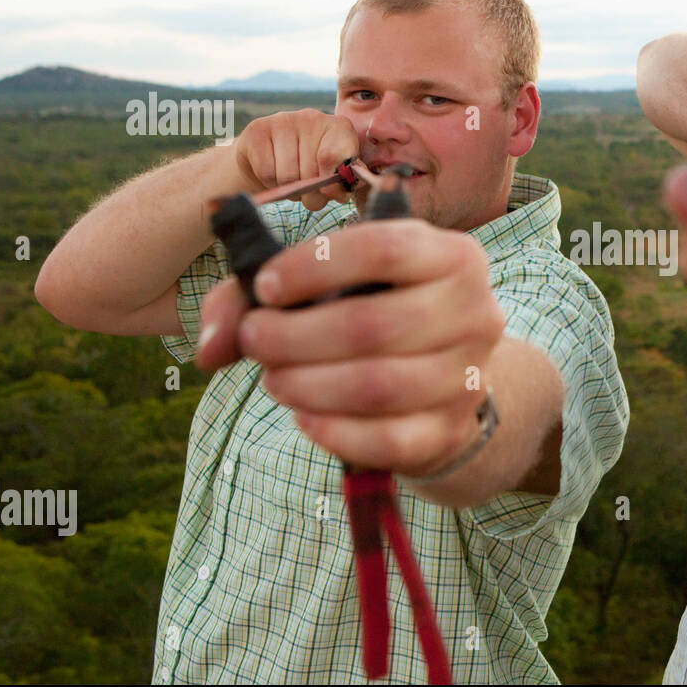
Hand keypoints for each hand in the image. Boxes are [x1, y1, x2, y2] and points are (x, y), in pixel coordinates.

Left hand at [195, 219, 506, 474]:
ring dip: (307, 384)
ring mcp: (468, 377)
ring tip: (274, 378)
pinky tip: (304, 415)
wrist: (446, 379)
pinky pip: (386, 439)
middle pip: (373, 324)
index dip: (314, 266)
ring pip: (377, 385)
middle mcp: (475, 312)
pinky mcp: (449, 431)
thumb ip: (253, 296)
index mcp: (453, 255)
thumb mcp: (332, 283)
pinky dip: (333, 430)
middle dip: (295, 335)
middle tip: (255, 339)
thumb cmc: (377, 313)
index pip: (384, 248)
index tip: (266, 287)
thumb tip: (210, 346)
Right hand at [234, 109, 360, 210]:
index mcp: (339, 128)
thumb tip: (334, 190)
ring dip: (289, 189)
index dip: (332, 181)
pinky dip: (270, 183)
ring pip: (288, 176)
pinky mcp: (257, 130)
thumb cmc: (309, 172)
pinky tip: (274, 174)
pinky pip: (266, 172)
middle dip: (309, 191)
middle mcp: (311, 117)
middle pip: (311, 172)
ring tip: (291, 182)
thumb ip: (340, 185)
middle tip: (307, 189)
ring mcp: (283, 120)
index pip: (337, 155)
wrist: (268, 162)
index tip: (329, 190)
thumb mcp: (332, 179)